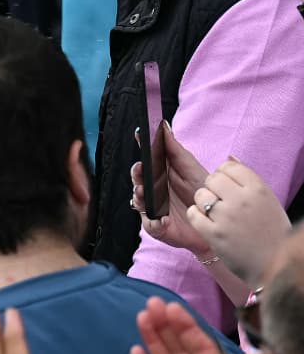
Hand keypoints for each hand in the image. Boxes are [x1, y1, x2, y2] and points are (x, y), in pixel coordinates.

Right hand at [134, 120, 212, 256]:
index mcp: (159, 176)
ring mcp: (154, 210)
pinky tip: (163, 219)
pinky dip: (155, 223)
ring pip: (139, 203)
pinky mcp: (159, 228)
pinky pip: (151, 225)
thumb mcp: (190, 168)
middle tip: (140, 169)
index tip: (139, 138)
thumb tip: (164, 126)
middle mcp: (153, 192)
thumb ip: (175, 150)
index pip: (145, 163)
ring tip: (144, 193)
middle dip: (136, 175)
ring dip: (140, 197)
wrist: (218, 221)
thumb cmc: (203, 194)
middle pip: (138, 182)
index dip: (141, 152)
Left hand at [187, 159, 290, 287]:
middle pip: (211, 179)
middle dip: (212, 188)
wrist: (273, 265)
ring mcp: (227, 217)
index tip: (227, 186)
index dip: (223, 175)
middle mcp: (242, 199)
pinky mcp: (213, 233)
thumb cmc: (271, 231)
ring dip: (203, 203)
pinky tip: (207, 223)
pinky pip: (193, 214)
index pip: (228, 166)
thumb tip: (230, 158)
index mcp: (258, 188)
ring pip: (200, 195)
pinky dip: (196, 217)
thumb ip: (247, 179)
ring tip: (215, 214)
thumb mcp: (267, 200)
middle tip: (220, 202)